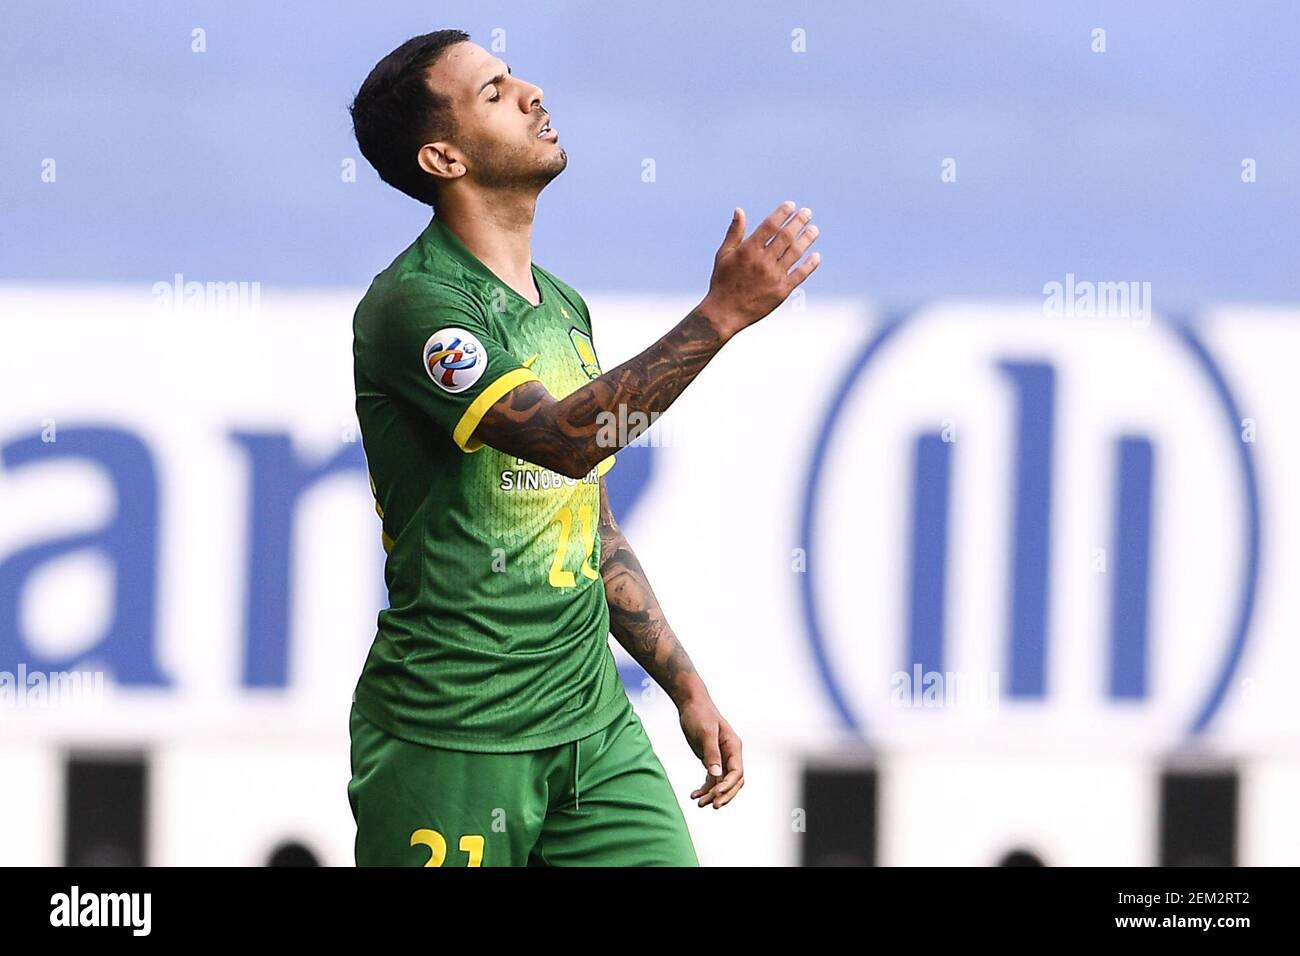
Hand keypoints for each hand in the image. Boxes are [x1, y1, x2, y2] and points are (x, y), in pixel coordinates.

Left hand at [678, 696, 744, 808]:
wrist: (690, 703)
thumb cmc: (700, 714)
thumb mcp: (705, 732)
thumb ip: (711, 753)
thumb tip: (716, 774)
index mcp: (733, 747)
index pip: (737, 772)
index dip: (729, 785)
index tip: (716, 793)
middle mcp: (730, 754)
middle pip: (732, 781)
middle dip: (723, 795)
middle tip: (712, 806)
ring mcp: (721, 758)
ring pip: (721, 783)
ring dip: (712, 794)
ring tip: (699, 804)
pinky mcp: (711, 759)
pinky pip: (711, 779)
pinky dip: (705, 788)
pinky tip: (694, 795)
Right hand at [699, 200, 820, 339]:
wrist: (724, 313)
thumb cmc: (722, 282)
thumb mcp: (723, 255)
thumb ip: (734, 233)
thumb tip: (739, 210)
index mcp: (748, 250)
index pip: (770, 226)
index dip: (783, 213)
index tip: (791, 206)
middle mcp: (763, 261)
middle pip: (786, 236)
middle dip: (799, 222)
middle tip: (807, 213)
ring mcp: (774, 276)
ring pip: (796, 253)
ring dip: (807, 239)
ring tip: (814, 230)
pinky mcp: (781, 291)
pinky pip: (800, 274)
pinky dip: (810, 264)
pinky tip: (816, 256)